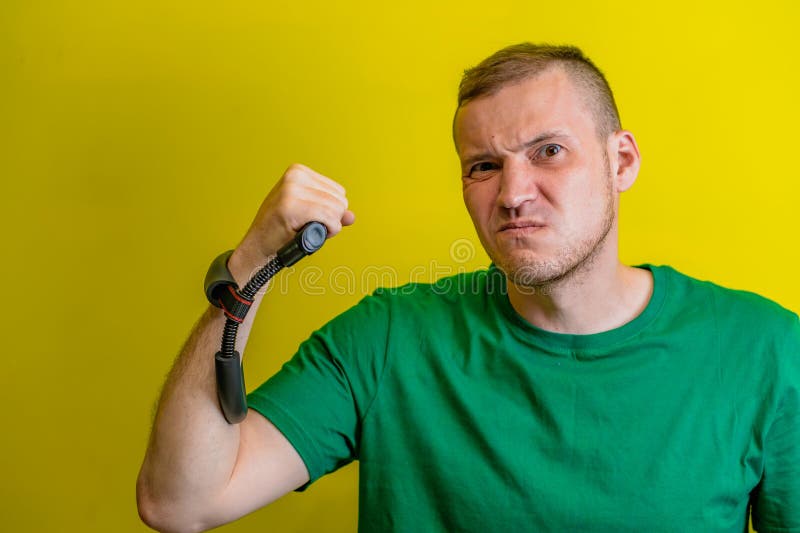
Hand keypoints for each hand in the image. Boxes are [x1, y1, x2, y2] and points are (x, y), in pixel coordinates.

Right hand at [228, 164, 354, 284]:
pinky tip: (309, 234)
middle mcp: (295, 176)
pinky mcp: (291, 206)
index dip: (331, 210)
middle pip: (340, 200)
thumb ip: (331, 211)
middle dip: (331, 218)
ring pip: (337, 210)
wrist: (257, 246)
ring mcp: (292, 190)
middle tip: (308, 226)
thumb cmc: (280, 230)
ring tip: (306, 229)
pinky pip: (330, 219)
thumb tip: (350, 216)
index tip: (311, 217)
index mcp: (298, 172)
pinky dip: (327, 232)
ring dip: (328, 227)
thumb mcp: (308, 214)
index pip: (338, 191)